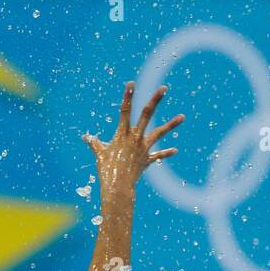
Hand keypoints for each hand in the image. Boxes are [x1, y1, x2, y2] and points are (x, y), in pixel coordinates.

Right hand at [83, 82, 181, 204]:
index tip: (131, 83)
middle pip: (146, 114)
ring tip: (183, 116)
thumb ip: (94, 143)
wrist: (118, 186)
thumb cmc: (106, 169)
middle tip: (164, 88)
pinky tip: (175, 150)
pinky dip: (166, 153)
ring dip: (172, 124)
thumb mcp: (99, 153)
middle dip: (155, 100)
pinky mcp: (148, 159)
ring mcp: (143, 148)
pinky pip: (159, 155)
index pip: (124, 111)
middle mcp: (135, 137)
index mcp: (122, 133)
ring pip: (159, 133)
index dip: (127, 97)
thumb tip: (86, 137)